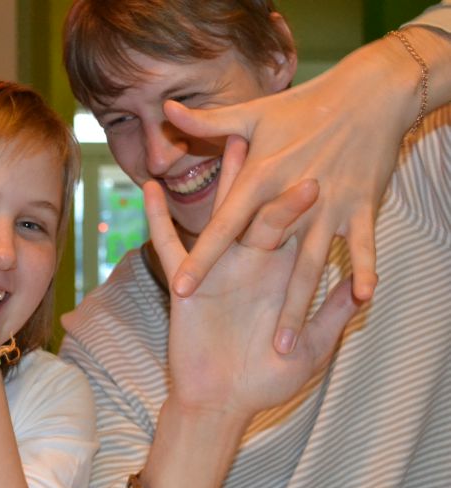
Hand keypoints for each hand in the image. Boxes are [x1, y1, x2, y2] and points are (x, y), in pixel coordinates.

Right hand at [144, 142, 359, 419]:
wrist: (223, 402)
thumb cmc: (267, 379)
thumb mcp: (312, 347)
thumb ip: (332, 313)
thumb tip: (363, 282)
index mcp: (281, 272)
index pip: (298, 223)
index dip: (307, 191)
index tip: (324, 152)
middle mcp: (249, 263)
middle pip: (261, 206)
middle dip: (271, 171)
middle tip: (281, 129)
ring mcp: (216, 269)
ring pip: (218, 216)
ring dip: (219, 179)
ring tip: (220, 137)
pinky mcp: (185, 283)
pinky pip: (168, 247)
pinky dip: (156, 219)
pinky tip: (149, 189)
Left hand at [164, 37, 416, 353]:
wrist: (371, 93)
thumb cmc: (305, 105)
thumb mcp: (253, 112)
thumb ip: (207, 121)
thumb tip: (167, 111)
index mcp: (260, 178)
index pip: (221, 226)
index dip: (200, 258)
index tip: (179, 289)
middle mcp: (290, 196)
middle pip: (263, 255)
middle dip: (247, 293)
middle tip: (227, 330)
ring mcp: (329, 204)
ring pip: (309, 264)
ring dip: (298, 304)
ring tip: (284, 344)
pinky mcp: (362, 206)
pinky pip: (362, 244)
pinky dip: (365, 267)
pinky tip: (364, 298)